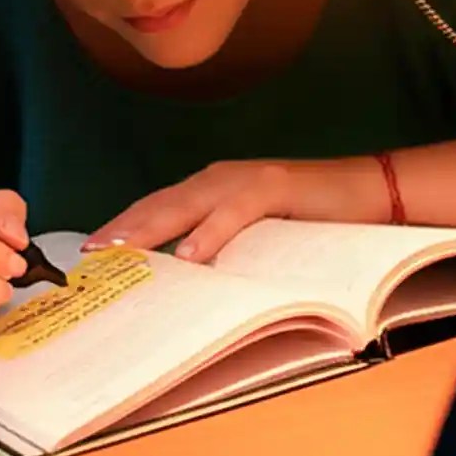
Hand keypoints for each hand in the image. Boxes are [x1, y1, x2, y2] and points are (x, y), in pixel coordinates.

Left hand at [84, 158, 388, 263]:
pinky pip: (235, 211)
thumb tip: (185, 276)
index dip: (122, 225)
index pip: (157, 207)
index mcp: (213, 188)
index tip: (90, 250)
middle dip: (123, 227)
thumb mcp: (257, 235)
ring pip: (187, 203)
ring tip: (119, 252)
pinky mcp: (276, 187)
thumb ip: (222, 245)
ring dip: (150, 228)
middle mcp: (221, 178)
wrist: (367, 193)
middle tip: (89, 253)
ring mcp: (247, 179)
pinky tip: (189, 255)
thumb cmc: (312, 219)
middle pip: (161, 204)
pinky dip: (211, 232)